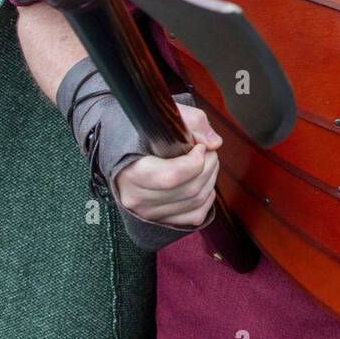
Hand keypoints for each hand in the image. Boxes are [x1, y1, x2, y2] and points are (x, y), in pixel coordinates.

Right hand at [113, 103, 222, 227]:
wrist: (125, 151)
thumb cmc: (143, 132)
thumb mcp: (164, 117)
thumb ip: (193, 123)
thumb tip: (214, 143)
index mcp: (130, 172)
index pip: (171, 177)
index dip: (195, 162)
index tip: (200, 147)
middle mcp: (136, 198)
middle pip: (189, 189)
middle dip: (208, 166)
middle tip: (208, 151)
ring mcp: (148, 213)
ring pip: (196, 201)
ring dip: (210, 180)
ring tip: (207, 162)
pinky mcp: (160, 220)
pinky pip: (196, 215)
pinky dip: (207, 198)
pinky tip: (203, 181)